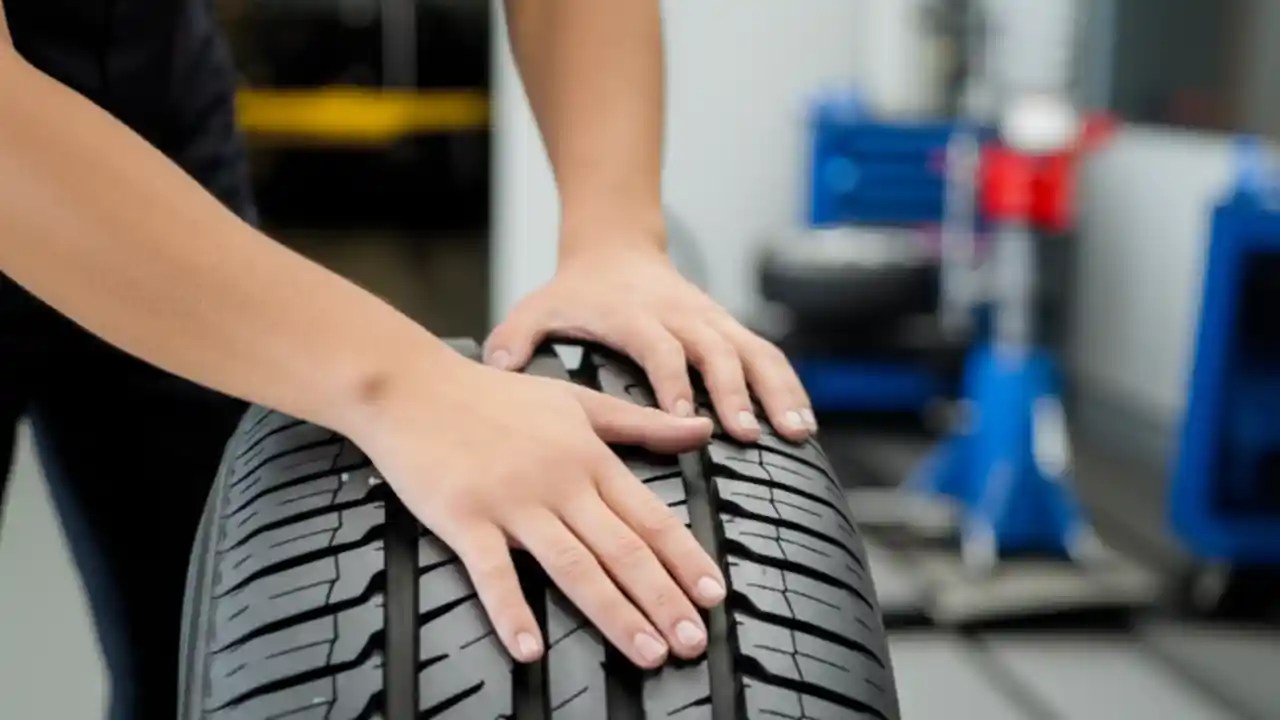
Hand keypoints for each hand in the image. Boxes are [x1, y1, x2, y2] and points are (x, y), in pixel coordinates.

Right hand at [348, 349, 723, 668]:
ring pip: (574, 566)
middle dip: (664, 600)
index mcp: (589, 457)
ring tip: (647, 653)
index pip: (650, 517)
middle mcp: (559, 483)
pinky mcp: (464, 519)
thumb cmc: (493, 396)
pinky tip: (531, 650)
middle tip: (693, 642)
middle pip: (622, 550)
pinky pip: (492, 572)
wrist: (413, 385)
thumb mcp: (577, 400)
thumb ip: (642, 423)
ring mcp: (511, 502)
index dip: (687, 560)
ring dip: (614, 614)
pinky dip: (511, 611)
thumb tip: (702, 430)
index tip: (715, 596)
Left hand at [485, 244, 816, 442]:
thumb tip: (496, 367)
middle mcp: (680, 314)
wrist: (616, 247)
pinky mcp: (729, 327)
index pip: (659, 346)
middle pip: (716, 349)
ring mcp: (710, 320)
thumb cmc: (577, 290)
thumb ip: (515, 336)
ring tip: (797, 433)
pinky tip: (804, 423)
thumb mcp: (539, 306)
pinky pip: (767, 355)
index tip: (684, 414)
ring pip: (754, 352)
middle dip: (735, 392)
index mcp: (635, 314)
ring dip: (777, 391)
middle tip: (748, 434)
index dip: (673, 378)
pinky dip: (789, 386)